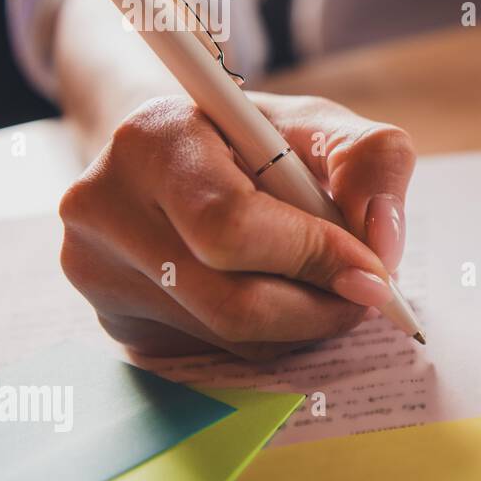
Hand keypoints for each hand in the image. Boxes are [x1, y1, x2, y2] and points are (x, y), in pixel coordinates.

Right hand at [58, 93, 415, 359]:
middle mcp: (103, 206)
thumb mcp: (321, 126)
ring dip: (303, 324)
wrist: (178, 158)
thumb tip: (382, 244)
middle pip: (231, 301)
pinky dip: (270, 336)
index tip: (373, 270)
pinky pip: (215, 353)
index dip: (313, 255)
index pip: (232, 225)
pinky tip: (280, 294)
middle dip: (320, 306)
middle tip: (366, 293)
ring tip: (328, 285)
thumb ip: (371, 163)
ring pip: (230, 337)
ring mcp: (97, 271)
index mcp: (152, 139)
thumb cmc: (257, 140)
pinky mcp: (114, 322)